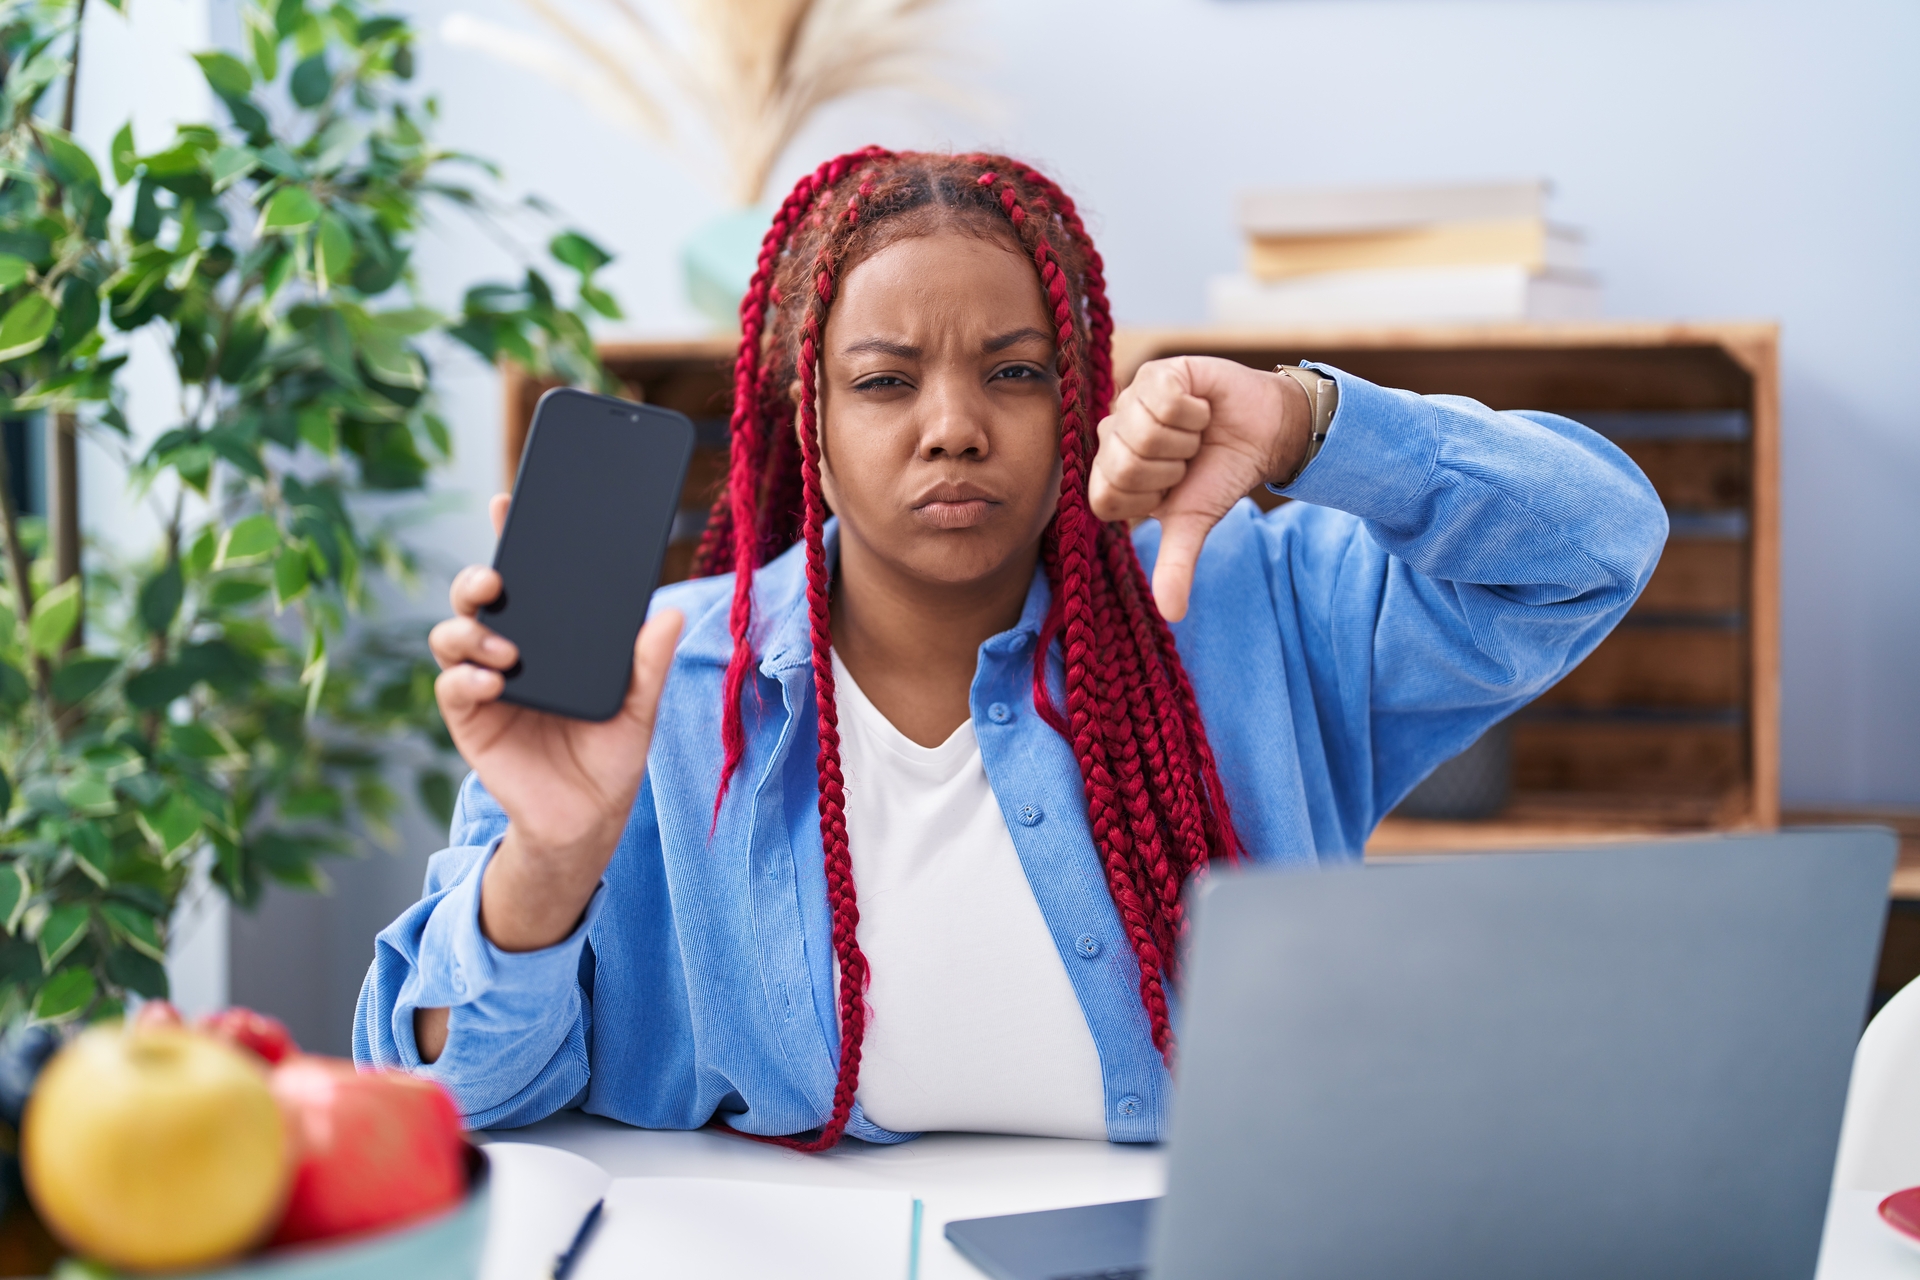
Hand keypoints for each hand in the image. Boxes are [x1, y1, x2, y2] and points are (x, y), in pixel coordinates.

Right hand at [430, 494, 682, 951]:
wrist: (588, 819)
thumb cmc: (611, 755)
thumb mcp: (641, 706)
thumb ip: (649, 663)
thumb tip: (672, 615)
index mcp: (550, 635)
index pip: (528, 578)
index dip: (512, 537)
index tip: (508, 502)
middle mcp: (510, 648)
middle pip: (478, 598)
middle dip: (478, 578)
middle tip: (499, 579)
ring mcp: (484, 681)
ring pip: (452, 634)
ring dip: (472, 631)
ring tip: (508, 648)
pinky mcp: (470, 719)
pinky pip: (453, 687)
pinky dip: (467, 678)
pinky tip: (494, 680)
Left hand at [1088, 356, 1310, 620]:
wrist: (1264, 432)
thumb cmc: (1221, 474)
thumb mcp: (1196, 522)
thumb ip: (1176, 564)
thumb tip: (1172, 614)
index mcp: (1112, 475)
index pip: (1105, 497)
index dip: (1147, 496)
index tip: (1173, 488)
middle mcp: (1112, 437)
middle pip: (1124, 463)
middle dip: (1171, 466)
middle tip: (1188, 457)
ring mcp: (1130, 401)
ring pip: (1143, 430)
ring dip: (1185, 438)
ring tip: (1196, 432)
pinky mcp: (1156, 373)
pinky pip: (1163, 398)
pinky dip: (1194, 410)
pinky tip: (1201, 407)